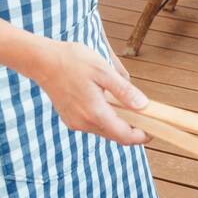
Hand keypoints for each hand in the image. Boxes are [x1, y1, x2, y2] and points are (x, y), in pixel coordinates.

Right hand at [27, 37, 150, 144]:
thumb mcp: (103, 71)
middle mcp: (84, 123)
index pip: (124, 136)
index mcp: (94, 113)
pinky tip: (110, 104)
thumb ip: (124, 91)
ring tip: (130, 108)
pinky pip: (93, 125)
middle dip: (133, 130)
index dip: (142, 136)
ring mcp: (75, 123)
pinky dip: (106, 119)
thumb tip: (143, 106)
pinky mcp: (70, 119)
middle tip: (148, 118)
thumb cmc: (73, 61)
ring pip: (105, 131)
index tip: (155, 130)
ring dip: (119, 124)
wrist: (42, 61)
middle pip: (115, 135)